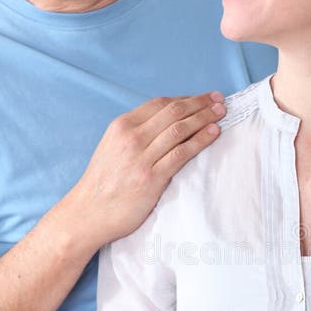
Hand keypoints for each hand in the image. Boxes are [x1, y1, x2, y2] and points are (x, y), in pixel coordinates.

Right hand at [66, 92, 225, 253]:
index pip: (160, 103)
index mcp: (122, 126)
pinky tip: (213, 133)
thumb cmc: (104, 183)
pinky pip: (181, 153)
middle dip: (200, 103)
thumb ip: (136, 134)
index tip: (203, 98)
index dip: (186, 98)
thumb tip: (165, 123)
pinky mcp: (151, 178)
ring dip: (204, 118)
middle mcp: (131, 137)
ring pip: (180, 129)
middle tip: (219, 100)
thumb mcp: (113, 147)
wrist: (88, 213)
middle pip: (174, 112)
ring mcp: (141, 157)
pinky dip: (200, 140)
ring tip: (221, 113)